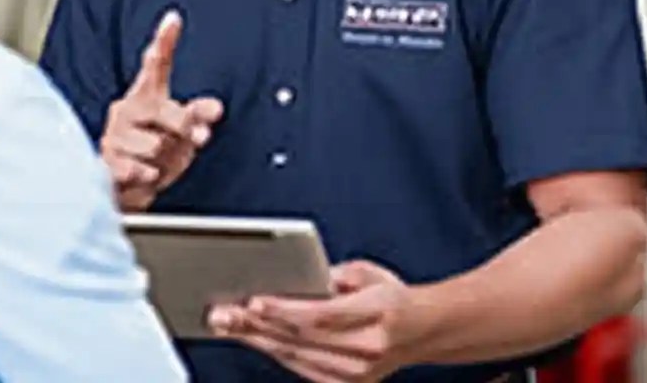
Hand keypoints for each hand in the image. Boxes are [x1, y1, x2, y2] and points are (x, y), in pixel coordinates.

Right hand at [102, 11, 223, 210]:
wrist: (127, 188)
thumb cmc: (156, 152)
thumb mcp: (183, 131)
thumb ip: (199, 114)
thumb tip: (214, 108)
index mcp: (147, 95)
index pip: (157, 64)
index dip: (165, 41)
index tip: (174, 20)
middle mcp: (128, 108)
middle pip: (171, 113)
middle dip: (185, 130)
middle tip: (191, 140)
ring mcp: (114, 133)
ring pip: (156, 147)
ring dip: (164, 161)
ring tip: (155, 162)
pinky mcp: (105, 160)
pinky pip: (137, 169)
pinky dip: (147, 176)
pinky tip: (143, 173)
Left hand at [207, 261, 424, 382]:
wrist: (421, 332)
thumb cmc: (393, 298)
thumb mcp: (367, 273)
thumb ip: (333, 276)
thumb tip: (298, 278)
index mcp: (377, 314)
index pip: (322, 315)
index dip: (284, 310)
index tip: (254, 301)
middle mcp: (366, 349)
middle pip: (300, 338)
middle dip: (257, 325)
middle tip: (225, 312)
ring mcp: (355, 373)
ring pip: (295, 356)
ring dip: (257, 340)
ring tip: (228, 324)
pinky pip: (300, 367)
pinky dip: (275, 352)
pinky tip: (255, 339)